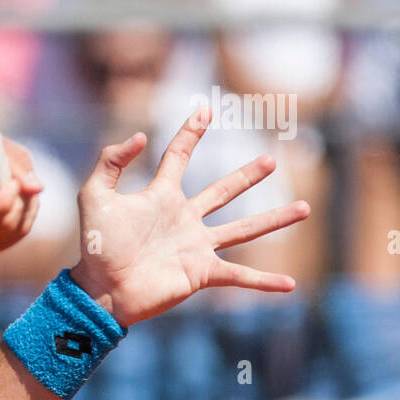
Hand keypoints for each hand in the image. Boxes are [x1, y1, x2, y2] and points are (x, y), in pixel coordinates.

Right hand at [0, 137, 43, 263]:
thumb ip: (13, 160)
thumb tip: (36, 189)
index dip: (6, 198)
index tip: (11, 181)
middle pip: (2, 224)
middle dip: (21, 202)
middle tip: (17, 184)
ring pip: (10, 232)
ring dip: (26, 209)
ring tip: (19, 191)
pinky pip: (9, 241)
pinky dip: (22, 221)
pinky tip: (16, 206)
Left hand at [69, 107, 310, 326]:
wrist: (101, 288)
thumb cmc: (95, 246)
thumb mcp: (95, 196)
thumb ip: (110, 161)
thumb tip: (142, 136)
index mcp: (160, 197)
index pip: (178, 157)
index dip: (190, 134)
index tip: (204, 111)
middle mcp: (184, 219)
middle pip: (222, 191)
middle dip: (247, 176)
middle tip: (270, 160)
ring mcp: (196, 246)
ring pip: (243, 229)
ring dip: (274, 219)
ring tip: (304, 208)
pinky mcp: (201, 273)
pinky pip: (239, 275)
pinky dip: (264, 281)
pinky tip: (289, 284)